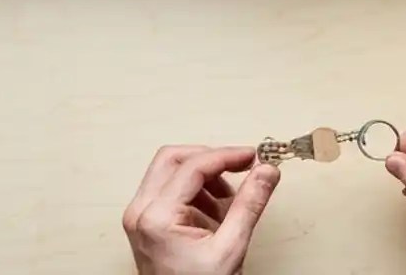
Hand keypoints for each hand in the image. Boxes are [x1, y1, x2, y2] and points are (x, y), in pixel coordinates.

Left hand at [123, 146, 281, 274]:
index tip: (251, 156)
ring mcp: (140, 217)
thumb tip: (266, 172)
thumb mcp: (230, 249)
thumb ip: (249, 205)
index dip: (226, 156)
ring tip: (229, 202)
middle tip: (240, 166)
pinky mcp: (146, 223)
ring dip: (203, 178)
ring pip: (169, 172)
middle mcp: (140, 212)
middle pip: (173, 159)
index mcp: (156, 217)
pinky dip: (194, 192)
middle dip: (210, 160)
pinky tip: (214, 214)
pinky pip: (168, 190)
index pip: (192, 167)